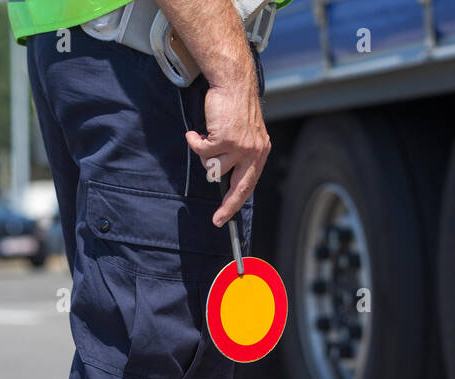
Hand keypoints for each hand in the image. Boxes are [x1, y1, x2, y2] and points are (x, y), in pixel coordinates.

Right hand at [185, 76, 270, 227]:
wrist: (233, 83)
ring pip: (213, 167)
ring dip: (203, 155)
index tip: (225, 216)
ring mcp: (240, 146)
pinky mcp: (225, 139)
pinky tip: (195, 133)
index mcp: (260, 152)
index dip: (237, 202)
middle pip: (239, 189)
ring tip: (204, 138)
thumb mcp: (245, 133)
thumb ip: (240, 154)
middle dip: (227, 206)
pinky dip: (194, 142)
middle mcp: (254, 151)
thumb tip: (223, 176)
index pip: (249, 184)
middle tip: (217, 219)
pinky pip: (202, 151)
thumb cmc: (235, 106)